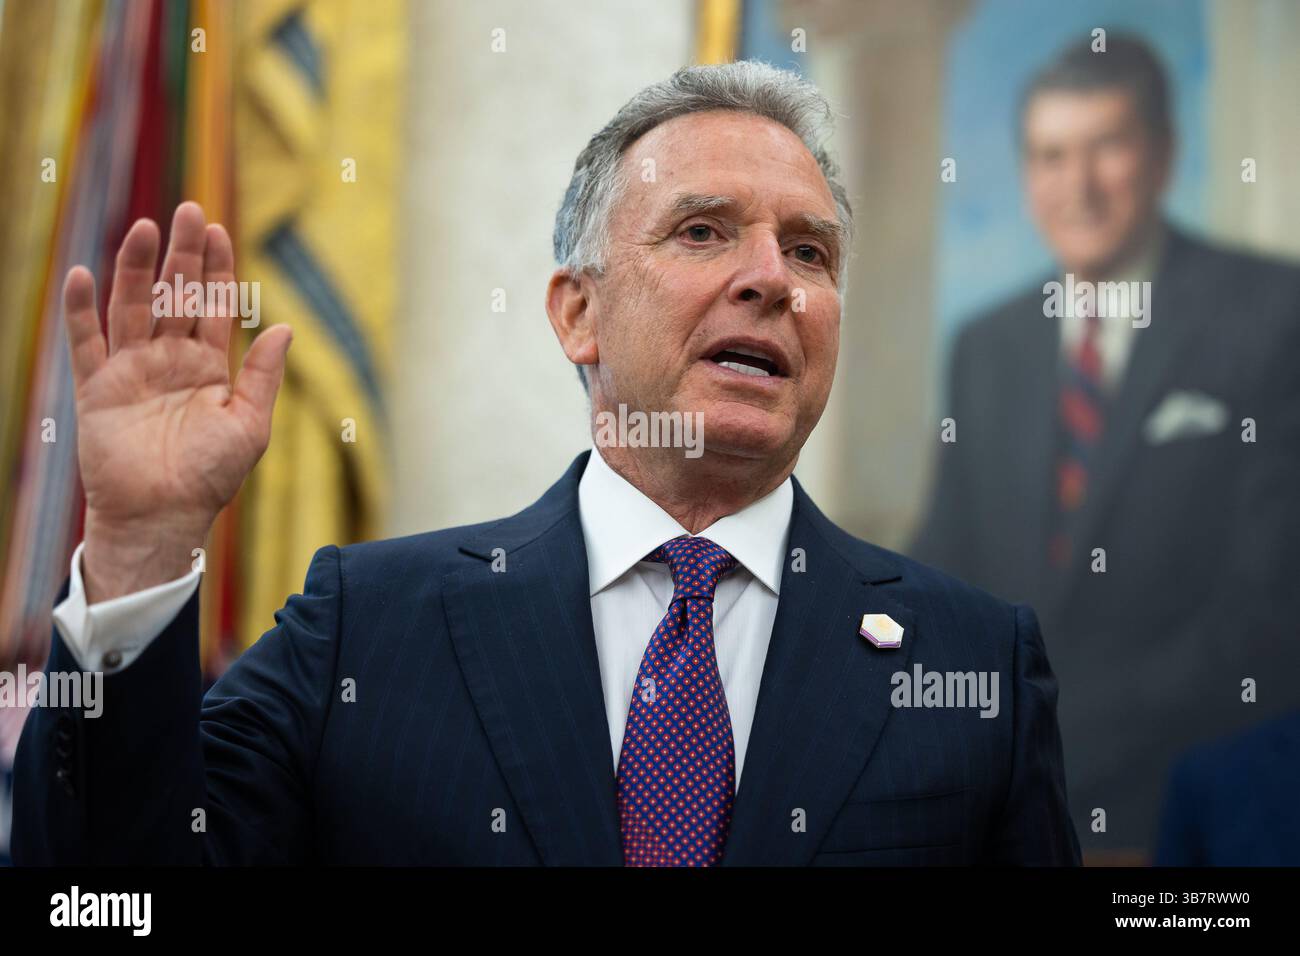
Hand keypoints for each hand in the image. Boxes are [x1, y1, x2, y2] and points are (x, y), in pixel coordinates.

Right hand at [63, 202, 291, 602]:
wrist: (162, 517)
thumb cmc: (210, 477)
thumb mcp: (249, 424)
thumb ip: (263, 374)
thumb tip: (286, 327)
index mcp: (209, 368)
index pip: (212, 307)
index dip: (216, 269)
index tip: (219, 231)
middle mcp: (169, 362)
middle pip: (174, 295)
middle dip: (182, 255)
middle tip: (188, 211)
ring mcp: (131, 371)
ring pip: (132, 307)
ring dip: (136, 268)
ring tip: (144, 228)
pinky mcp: (96, 388)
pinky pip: (85, 342)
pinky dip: (80, 310)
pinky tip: (82, 274)